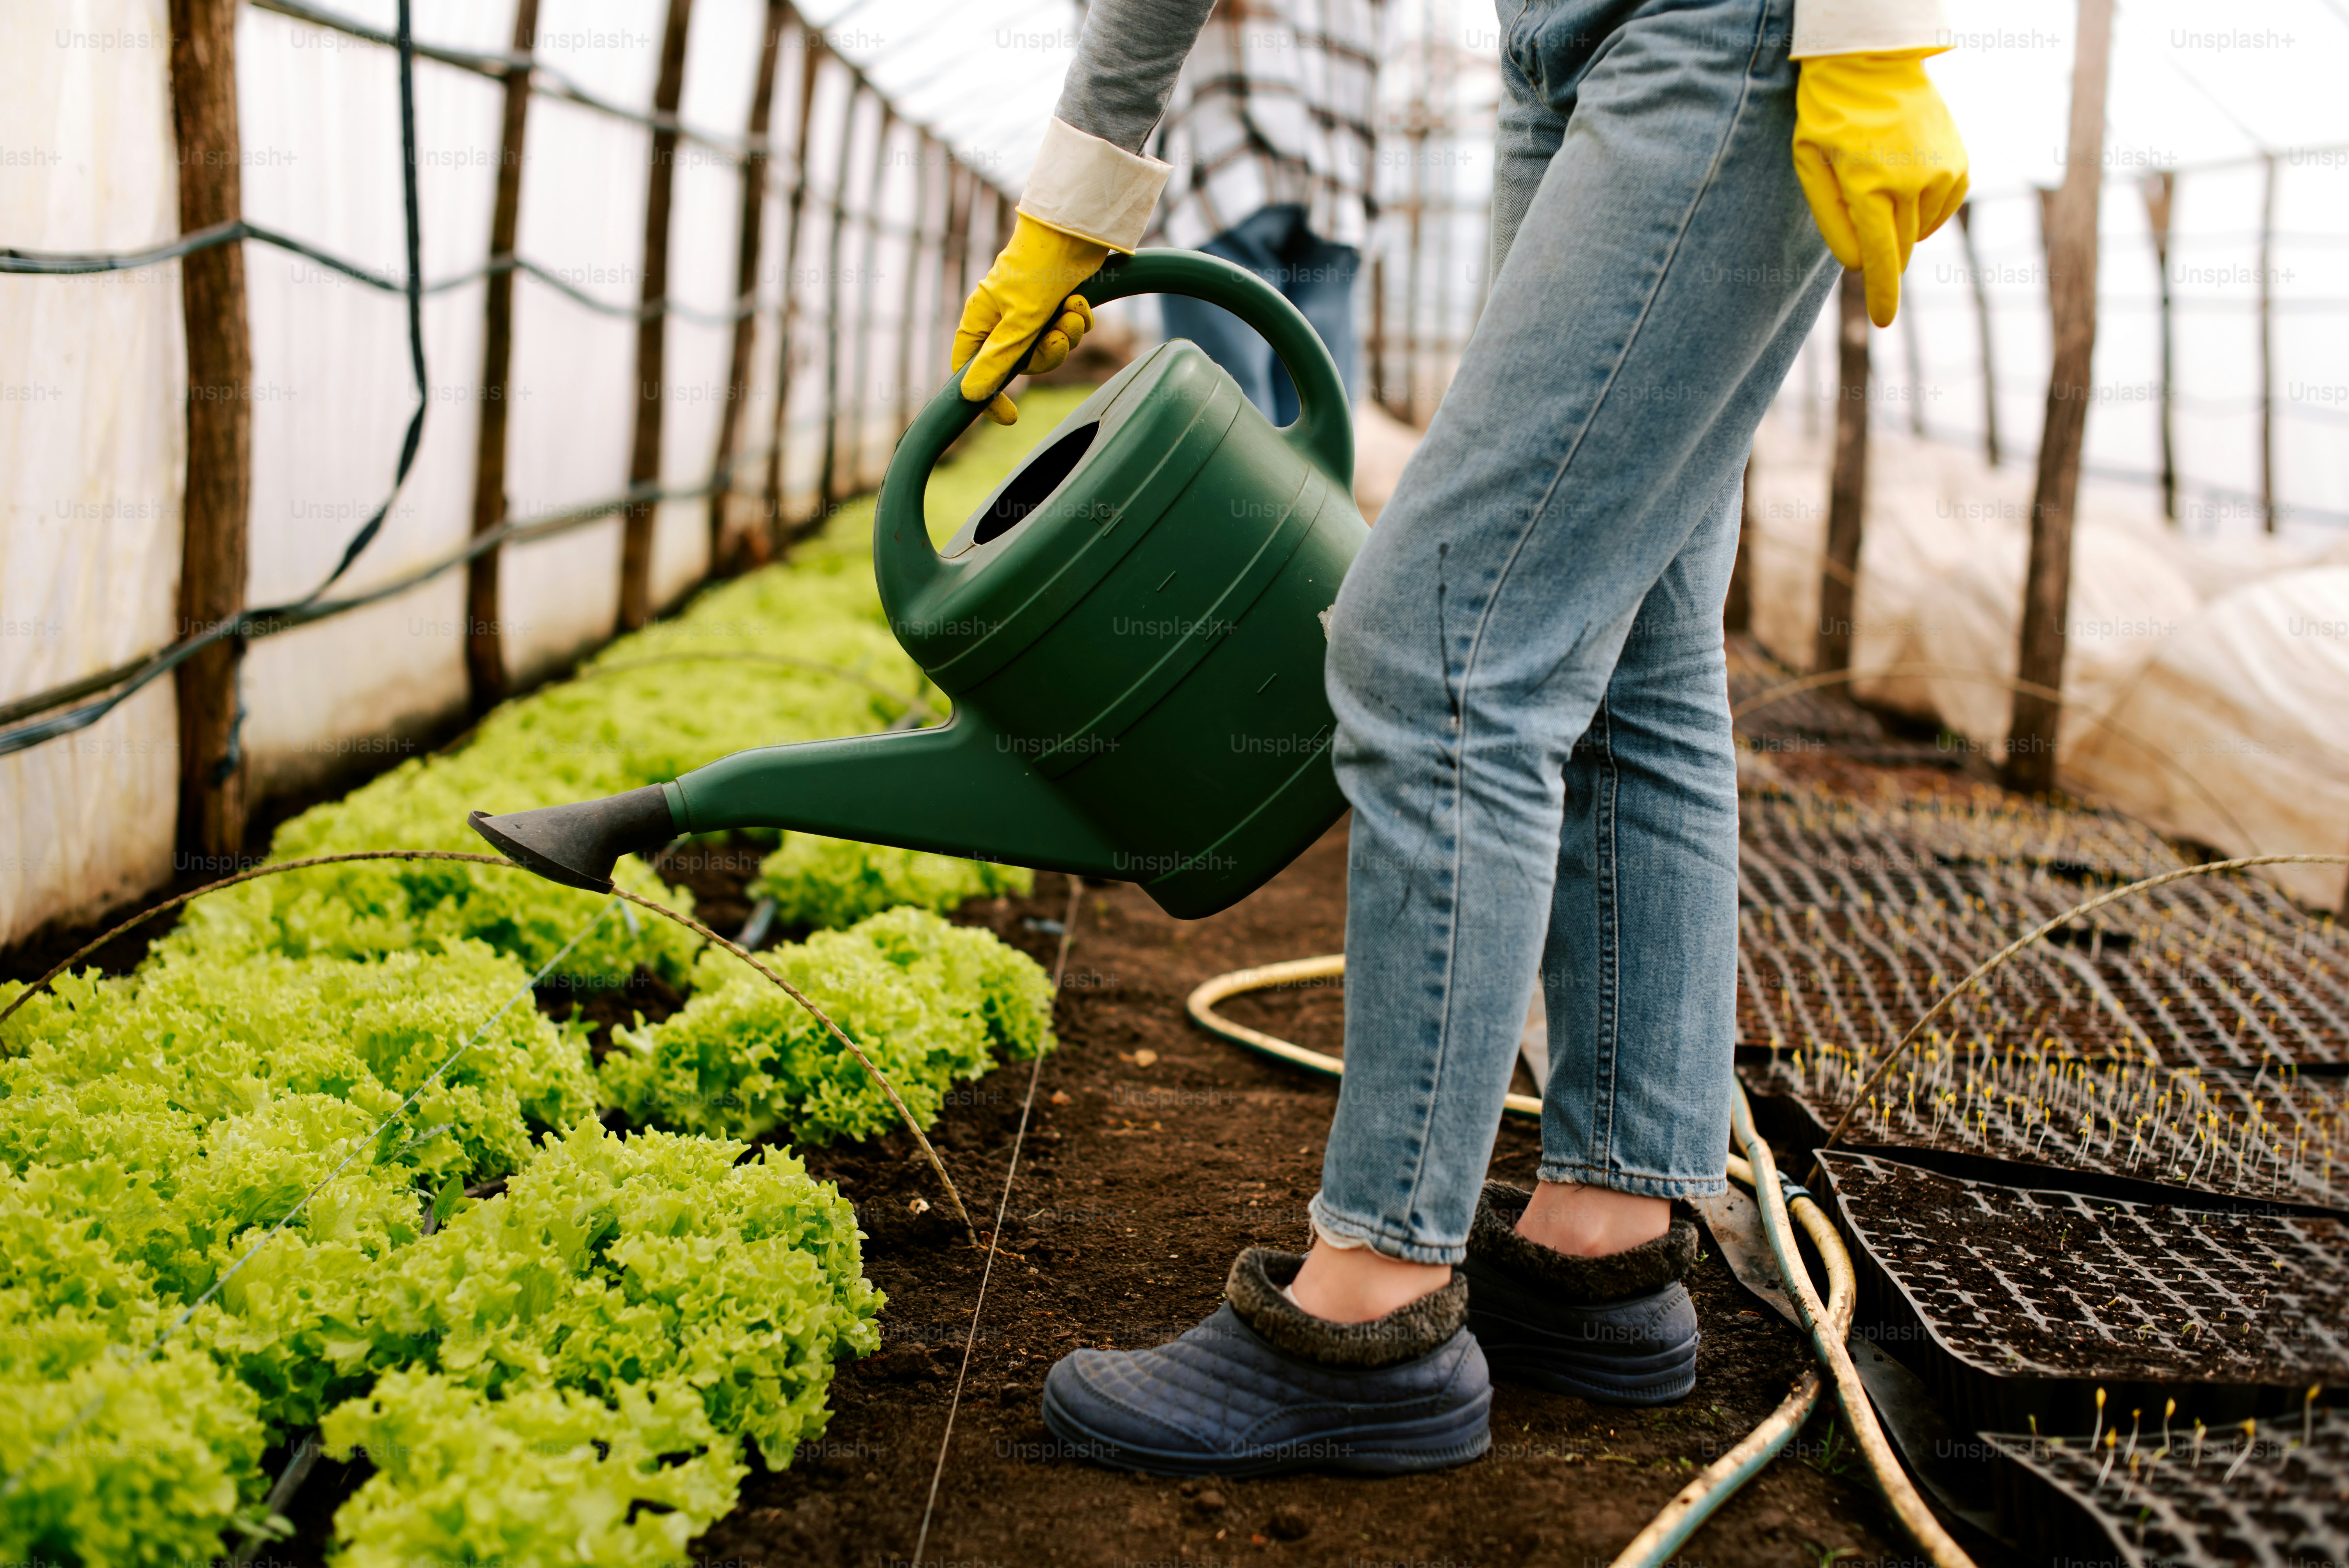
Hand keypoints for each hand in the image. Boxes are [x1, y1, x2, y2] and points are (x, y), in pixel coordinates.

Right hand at [953, 213, 1106, 424]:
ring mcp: (1031, 311)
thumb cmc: (1038, 269)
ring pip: (1049, 348)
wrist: (1073, 229)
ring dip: (1067, 335)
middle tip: (1058, 338)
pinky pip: (1067, 331)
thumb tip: (971, 396)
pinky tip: (1079, 303)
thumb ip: (998, 360)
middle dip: (1046, 355)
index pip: (972, 368)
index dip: (988, 395)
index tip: (1009, 416)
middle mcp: (1003, 317)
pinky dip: (1077, 322)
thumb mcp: (1019, 321)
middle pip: (1020, 364)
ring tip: (1072, 311)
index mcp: (981, 319)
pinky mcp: (1056, 303)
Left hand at [1792, 50, 1968, 327]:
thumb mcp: (1811, 167)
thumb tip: (1858, 265)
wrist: (1872, 65)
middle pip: (1898, 248)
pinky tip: (1905, 184)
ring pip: (1920, 231)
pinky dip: (1922, 210)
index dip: (1881, 294)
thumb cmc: (1829, 117)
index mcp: (1870, 188)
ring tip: (1879, 181)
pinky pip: (1941, 211)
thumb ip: (1832, 221)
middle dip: (1879, 249)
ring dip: (1898, 224)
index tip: (1884, 321)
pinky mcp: (1960, 164)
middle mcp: (1913, 184)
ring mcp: (1942, 173)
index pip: (1880, 258)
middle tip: (1859, 206)